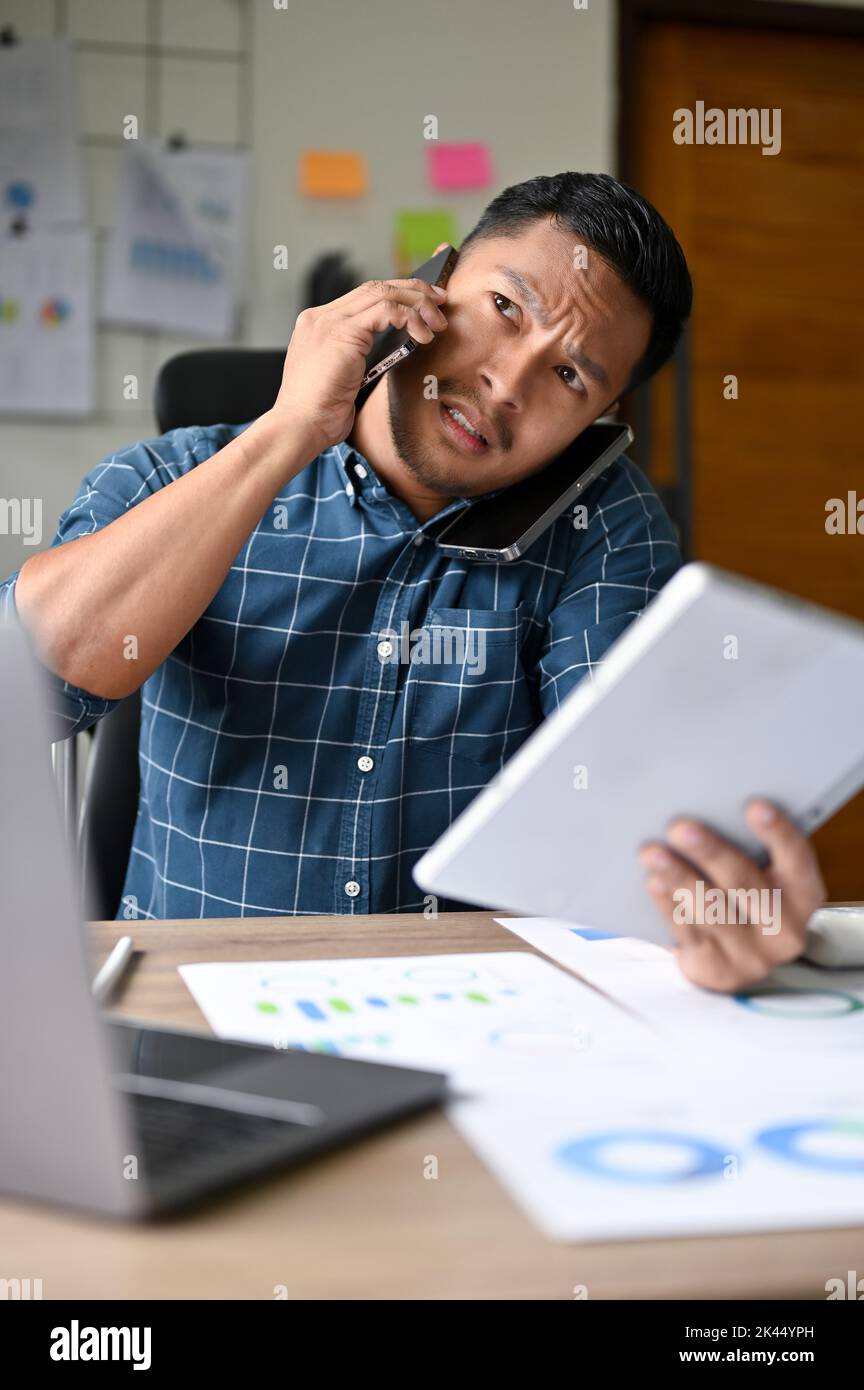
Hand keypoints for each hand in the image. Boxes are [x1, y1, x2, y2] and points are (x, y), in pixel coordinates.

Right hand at [274, 276, 448, 456]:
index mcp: (318, 325)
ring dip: (417, 304)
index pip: (363, 297)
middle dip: (413, 290)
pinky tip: (423, 336)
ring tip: (438, 322)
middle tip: (440, 300)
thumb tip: (393, 351)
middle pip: (374, 286)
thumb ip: (358, 357)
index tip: (422, 304)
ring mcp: (329, 321)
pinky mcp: (342, 332)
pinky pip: (386, 310)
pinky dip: (410, 319)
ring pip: (383, 292)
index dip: (396, 295)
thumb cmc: (320, 414)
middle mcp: (321, 317)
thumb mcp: (343, 378)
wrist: (299, 426)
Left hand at [638, 800, 826, 991]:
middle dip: (710, 852)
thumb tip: (707, 809)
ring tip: (653, 853)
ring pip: (712, 910)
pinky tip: (654, 883)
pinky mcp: (718, 969)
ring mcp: (753, 955)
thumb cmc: (745, 900)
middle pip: (744, 883)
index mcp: (803, 895)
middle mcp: (785, 929)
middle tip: (679, 827)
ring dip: (679, 878)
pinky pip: (689, 932)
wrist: (733, 960)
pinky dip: (669, 905)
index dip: (778, 833)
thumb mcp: (762, 879)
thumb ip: (749, 851)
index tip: (753, 806)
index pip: (797, 859)